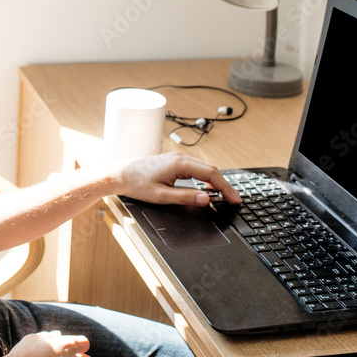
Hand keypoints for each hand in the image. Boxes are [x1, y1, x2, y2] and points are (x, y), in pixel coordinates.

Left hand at [113, 151, 240, 205]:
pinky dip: (207, 177)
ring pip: (205, 167)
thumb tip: (206, 199)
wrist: (120, 174)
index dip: (225, 188)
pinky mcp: (175, 160)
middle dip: (225, 185)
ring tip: (227, 195)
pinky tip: (210, 186)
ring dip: (217, 180)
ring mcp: (178, 157)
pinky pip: (197, 167)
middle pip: (211, 170)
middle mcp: (181, 157)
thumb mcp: (162, 196)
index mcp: (180, 164)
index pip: (211, 175)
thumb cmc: (137, 184)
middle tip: (236, 200)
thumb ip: (186, 197)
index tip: (235, 199)